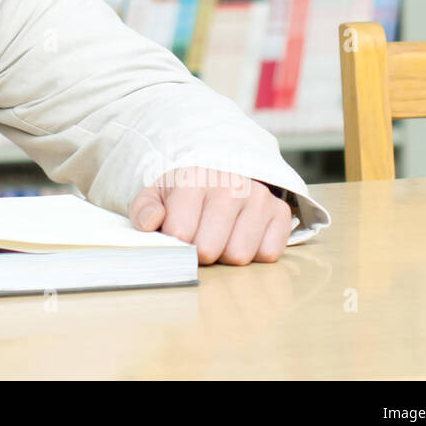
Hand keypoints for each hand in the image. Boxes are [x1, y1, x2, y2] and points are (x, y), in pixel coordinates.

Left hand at [128, 167, 293, 265]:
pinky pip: (268, 254)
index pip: (180, 233)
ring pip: (239, 255)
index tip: (175, 234)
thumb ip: (144, 209)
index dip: (175, 243)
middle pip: (209, 249)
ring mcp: (259, 197)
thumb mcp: (156, 193)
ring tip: (219, 234)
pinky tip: (242, 233)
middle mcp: (231, 184)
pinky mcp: (281, 211)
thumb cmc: (183, 190)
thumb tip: (150, 223)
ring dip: (226, 254)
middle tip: (197, 236)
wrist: (220, 170)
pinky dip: (254, 252)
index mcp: (194, 178)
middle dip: (199, 251)